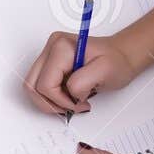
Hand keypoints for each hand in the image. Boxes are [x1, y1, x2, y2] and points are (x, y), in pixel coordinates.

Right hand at [22, 32, 140, 115]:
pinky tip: (69, 95)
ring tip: (71, 101)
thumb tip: (69, 94)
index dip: (61, 101)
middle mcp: (50, 47)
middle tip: (72, 106)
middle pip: (32, 86)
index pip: (45, 84)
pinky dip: (52, 97)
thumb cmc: (116, 61)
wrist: (121, 55)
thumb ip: (82, 82)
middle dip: (51, 103)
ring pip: (33, 88)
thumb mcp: (105, 71)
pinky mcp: (49, 63)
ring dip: (50, 101)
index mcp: (61, 47)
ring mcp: (47, 55)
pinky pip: (40, 86)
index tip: (79, 104)